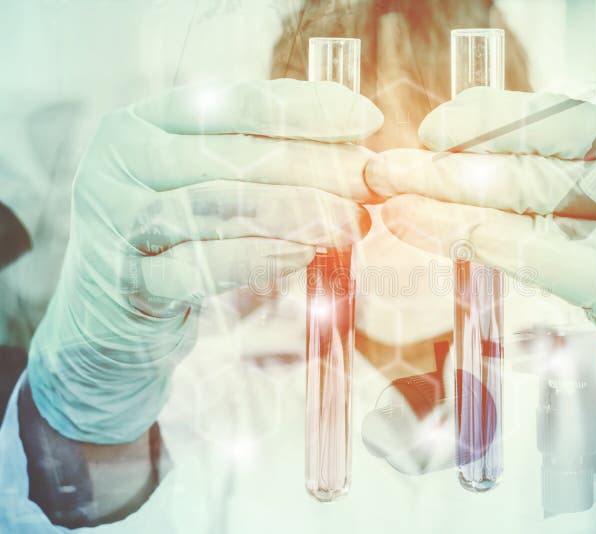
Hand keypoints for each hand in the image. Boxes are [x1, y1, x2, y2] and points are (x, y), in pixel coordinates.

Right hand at [28, 79, 382, 443]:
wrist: (111, 309)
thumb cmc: (179, 234)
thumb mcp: (210, 181)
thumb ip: (263, 155)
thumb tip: (355, 142)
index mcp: (148, 120)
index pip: (238, 103)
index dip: (308, 110)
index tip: (369, 120)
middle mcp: (122, 157)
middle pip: (234, 154)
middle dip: (315, 168)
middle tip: (370, 185)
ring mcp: (115, 217)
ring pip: (219, 206)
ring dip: (297, 214)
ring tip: (352, 224)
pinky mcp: (125, 278)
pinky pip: (199, 267)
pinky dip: (258, 260)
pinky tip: (304, 257)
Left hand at [367, 87, 595, 435]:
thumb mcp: (594, 188)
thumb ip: (539, 165)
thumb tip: (447, 148)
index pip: (553, 117)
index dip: (486, 121)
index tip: (430, 131)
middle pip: (530, 168)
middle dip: (447, 170)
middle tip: (384, 172)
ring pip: (533, 212)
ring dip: (453, 209)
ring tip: (395, 206)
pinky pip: (552, 262)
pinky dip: (495, 246)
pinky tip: (449, 237)